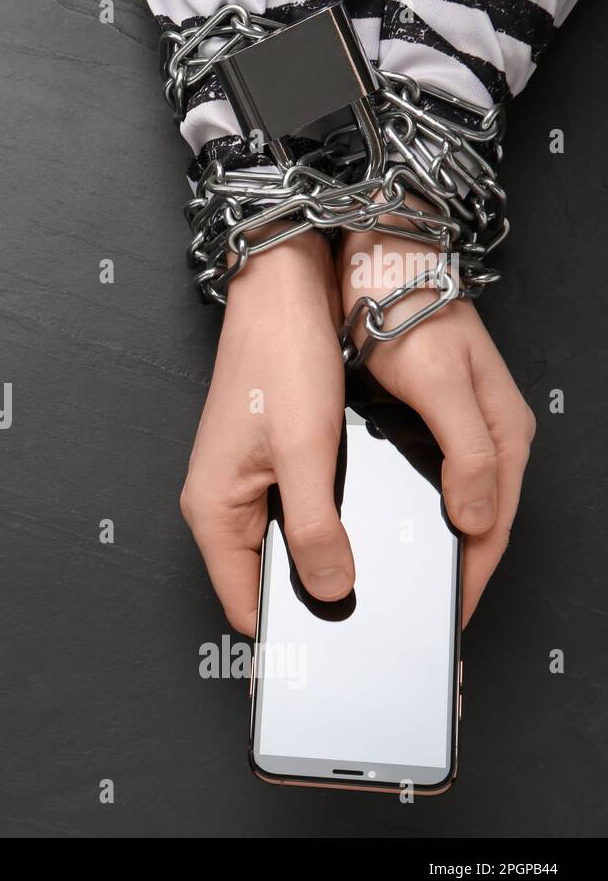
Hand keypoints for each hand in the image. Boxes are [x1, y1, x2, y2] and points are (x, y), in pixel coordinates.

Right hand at [180, 232, 354, 634]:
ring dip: (320, 564)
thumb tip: (332, 588)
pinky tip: (355, 528)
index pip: (244, 606)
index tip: (335, 654)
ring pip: (281, 552)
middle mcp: (219, 506)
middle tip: (365, 616)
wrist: (280, 295)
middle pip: (262, 583)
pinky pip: (290, 521)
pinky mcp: (262, 470)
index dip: (289, 634)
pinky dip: (323, 532)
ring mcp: (239, 488)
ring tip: (364, 573)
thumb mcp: (305, 451)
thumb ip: (315, 528)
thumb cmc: (278, 359)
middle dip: (311, 602)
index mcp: (213, 510)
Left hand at [338, 228, 535, 626]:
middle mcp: (487, 440)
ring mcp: (458, 433)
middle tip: (413, 618)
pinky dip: (406, 518)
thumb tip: (478, 518)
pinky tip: (378, 534)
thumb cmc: (410, 309)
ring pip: (449, 509)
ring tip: (393, 589)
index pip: (492, 530)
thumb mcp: (438, 383)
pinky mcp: (427, 424)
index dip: (470, 578)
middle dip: (449, 573)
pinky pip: (424, 487)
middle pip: (474, 527)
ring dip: (428, 549)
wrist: (381, 261)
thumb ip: (468, 453)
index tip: (446, 619)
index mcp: (503, 437)